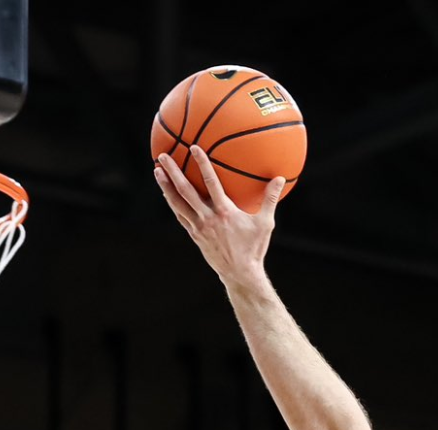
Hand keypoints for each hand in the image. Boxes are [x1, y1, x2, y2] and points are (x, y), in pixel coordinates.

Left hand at [153, 146, 285, 287]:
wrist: (239, 273)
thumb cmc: (254, 248)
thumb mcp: (265, 223)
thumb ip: (270, 199)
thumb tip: (280, 178)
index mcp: (224, 212)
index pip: (211, 183)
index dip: (202, 164)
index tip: (193, 147)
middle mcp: (208, 218)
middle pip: (186, 191)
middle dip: (173, 172)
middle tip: (162, 156)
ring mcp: (198, 227)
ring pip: (177, 203)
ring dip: (166, 186)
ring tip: (157, 170)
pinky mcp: (194, 235)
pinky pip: (180, 215)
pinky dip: (172, 202)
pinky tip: (167, 192)